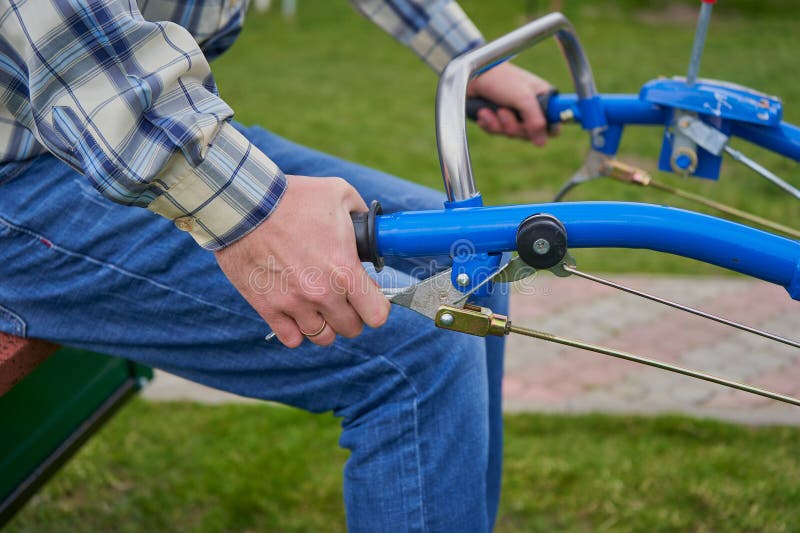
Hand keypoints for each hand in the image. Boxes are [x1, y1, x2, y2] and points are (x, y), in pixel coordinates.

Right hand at [215, 175, 390, 347]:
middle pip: (351, 329)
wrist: (244, 205)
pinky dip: (296, 330)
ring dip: (325, 324)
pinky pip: (291, 338)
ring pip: (322, 337)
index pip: (377, 315)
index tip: (369, 296)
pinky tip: (296, 311)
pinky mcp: (267, 307)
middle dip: (352, 314)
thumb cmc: (292, 198)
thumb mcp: (339, 194)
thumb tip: (370, 227)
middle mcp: (322, 293)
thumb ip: (361, 214)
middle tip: (343, 297)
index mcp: (344, 270)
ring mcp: (293, 304)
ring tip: (319, 306)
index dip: (377, 306)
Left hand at [466, 62, 554, 145]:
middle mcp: (530, 108)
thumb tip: (542, 142)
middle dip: (513, 126)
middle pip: (530, 134)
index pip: (555, 123)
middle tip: (503, 112)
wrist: (473, 75)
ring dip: (498, 124)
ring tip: (490, 110)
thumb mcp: (523, 97)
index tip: (533, 128)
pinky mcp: (498, 119)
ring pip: (512, 134)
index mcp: (543, 98)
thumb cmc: (501, 79)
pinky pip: (496, 132)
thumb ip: (535, 120)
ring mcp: (514, 115)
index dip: (546, 130)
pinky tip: (483, 113)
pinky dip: (488, 124)